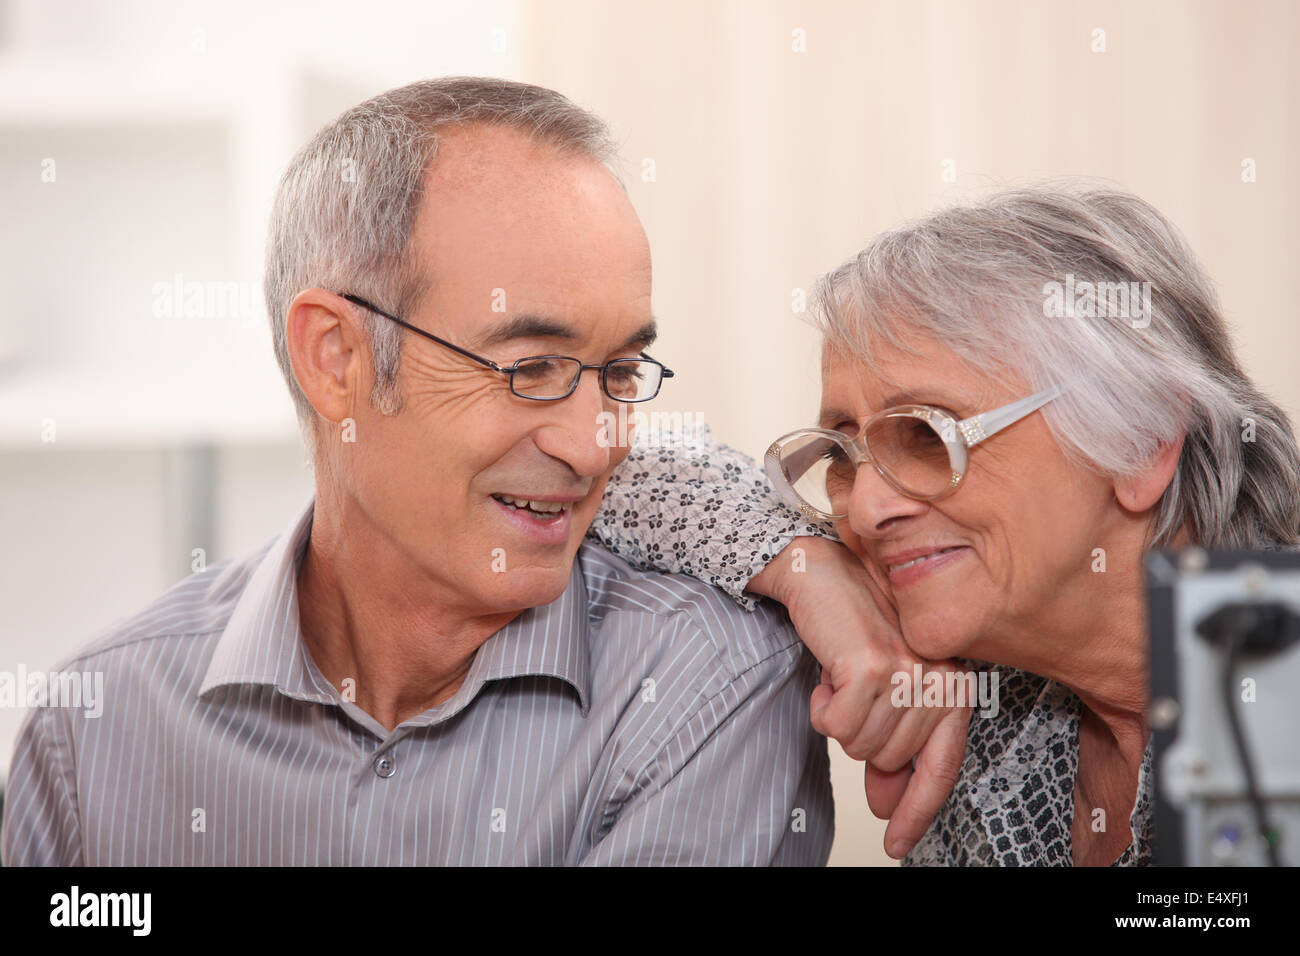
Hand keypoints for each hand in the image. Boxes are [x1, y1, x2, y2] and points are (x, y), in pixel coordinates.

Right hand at [748, 536, 970, 858]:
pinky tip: (827, 673)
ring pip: (861, 745)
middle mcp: (938, 679)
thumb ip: (890, 742)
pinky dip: (822, 705)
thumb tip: (886, 802)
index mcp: (951, 685)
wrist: (820, 574)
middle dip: (858, 736)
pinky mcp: (872, 666)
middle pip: (890, 758)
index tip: (895, 843)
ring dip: (838, 718)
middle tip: (848, 693)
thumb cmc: (850, 626)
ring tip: (839, 676)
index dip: (917, 811)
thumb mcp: (879, 688)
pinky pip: (836, 726)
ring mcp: (907, 673)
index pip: (941, 765)